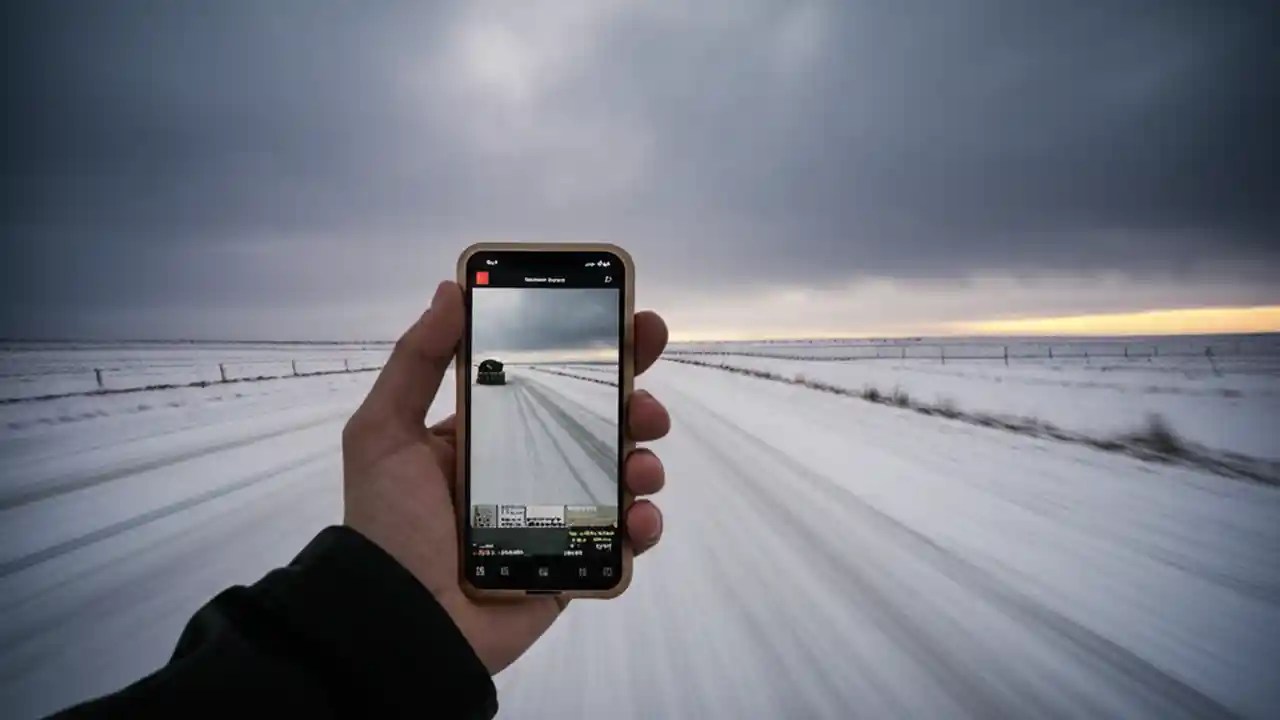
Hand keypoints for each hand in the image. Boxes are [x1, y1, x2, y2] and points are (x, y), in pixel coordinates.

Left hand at [342, 280, 670, 672]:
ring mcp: (554, 518)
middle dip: (634, 403)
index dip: (593, 352)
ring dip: (644, 462)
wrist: (403, 625)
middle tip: (646, 401)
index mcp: (487, 434)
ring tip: (640, 466)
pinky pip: (622, 540)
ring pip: (619, 476)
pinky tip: (638, 518)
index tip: (631, 326)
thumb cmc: (391, 525)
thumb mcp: (383, 433)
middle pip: (597, 423)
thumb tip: (451, 289)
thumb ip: (417, 361)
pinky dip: (643, 525)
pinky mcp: (572, 565)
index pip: (548, 380)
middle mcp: (526, 469)